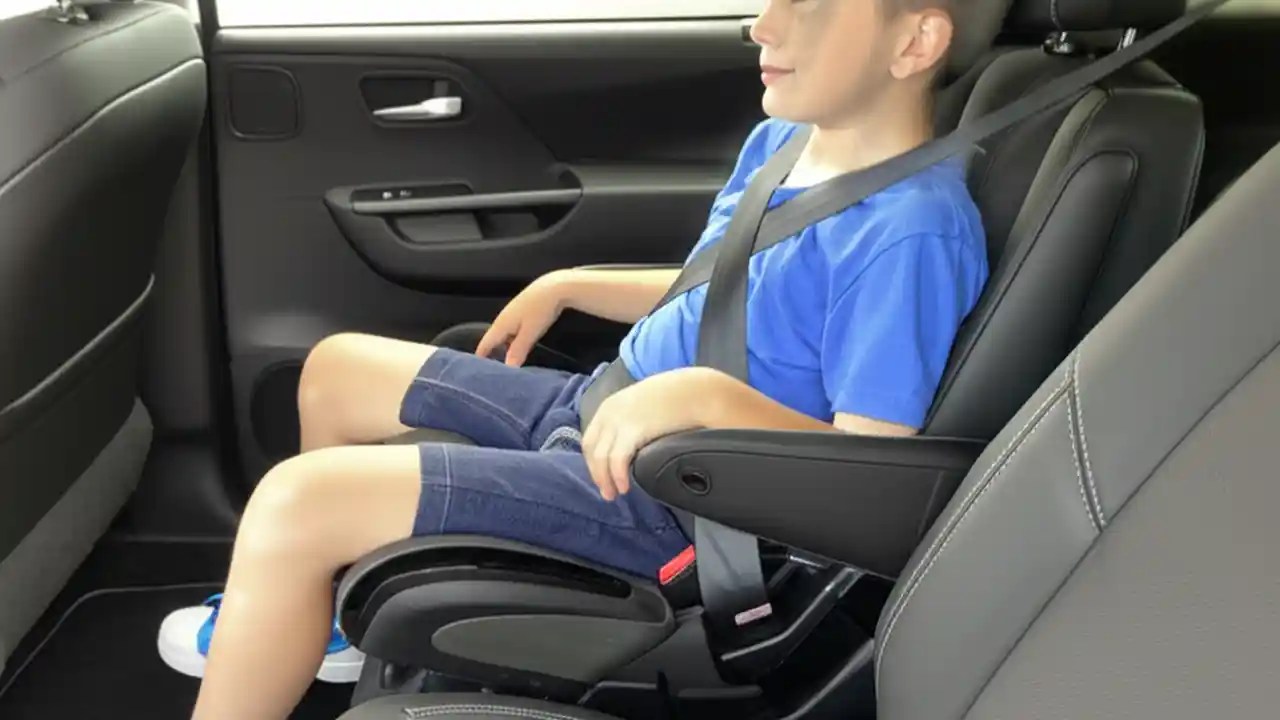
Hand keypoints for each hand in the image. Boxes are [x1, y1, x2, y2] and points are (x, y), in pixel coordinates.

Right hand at [476, 271, 570, 365]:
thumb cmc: (541, 310)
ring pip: (503, 335)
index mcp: (501, 324)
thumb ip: (518, 351)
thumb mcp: (530, 333)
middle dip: (491, 354)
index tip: (475, 370)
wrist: (554, 288)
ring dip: (503, 347)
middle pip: (493, 340)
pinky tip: (520, 346)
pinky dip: (512, 340)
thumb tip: (507, 367)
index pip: (485, 344)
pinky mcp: (521, 311)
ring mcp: (512, 314)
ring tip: (506, 361)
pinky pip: (512, 329)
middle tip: (492, 371)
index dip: (480, 357)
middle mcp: (503, 318)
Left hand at [581, 367, 717, 500]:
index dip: (593, 460)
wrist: (693, 391)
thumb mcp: (642, 405)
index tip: (601, 475)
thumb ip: (632, 421)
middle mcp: (609, 413)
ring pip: (600, 458)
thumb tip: (632, 444)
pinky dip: (617, 476)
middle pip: (591, 450)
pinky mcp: (633, 431)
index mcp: (610, 406)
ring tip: (614, 494)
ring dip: (604, 479)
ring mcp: (619, 421)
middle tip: (606, 491)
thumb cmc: (674, 397)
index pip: (591, 438)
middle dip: (596, 473)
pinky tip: (624, 487)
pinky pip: (617, 460)